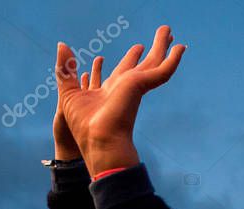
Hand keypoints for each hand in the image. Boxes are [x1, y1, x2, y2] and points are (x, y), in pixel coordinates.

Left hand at [55, 25, 184, 175]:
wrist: (99, 142)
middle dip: (154, 49)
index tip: (139, 48)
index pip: (125, 70)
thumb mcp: (68, 92)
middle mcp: (126, 88)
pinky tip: (181, 49)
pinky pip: (162, 71)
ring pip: (155, 62)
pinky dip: (173, 60)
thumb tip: (62, 45)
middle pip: (144, 64)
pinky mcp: (140, 85)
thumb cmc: (83, 127)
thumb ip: (67, 69)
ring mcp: (136, 86)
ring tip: (170, 31)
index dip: (132, 58)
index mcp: (111, 91)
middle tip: (165, 36)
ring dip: (163, 46)